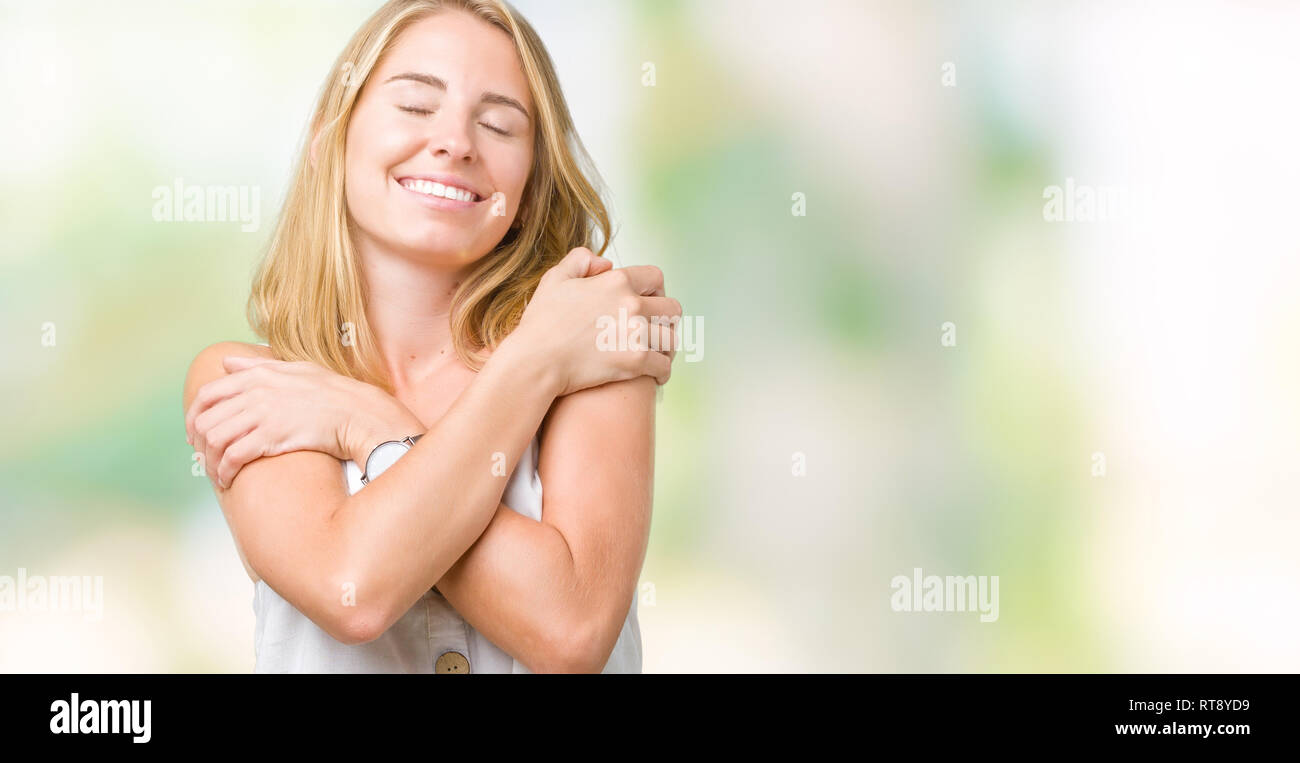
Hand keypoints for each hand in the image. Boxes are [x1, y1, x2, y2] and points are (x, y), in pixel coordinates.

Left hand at [184, 356, 422, 488]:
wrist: (358, 414)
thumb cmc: (333, 393)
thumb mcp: (296, 368)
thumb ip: (258, 365)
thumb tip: (227, 362)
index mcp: (257, 375)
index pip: (208, 394)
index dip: (195, 416)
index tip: (196, 433)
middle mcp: (255, 392)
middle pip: (206, 420)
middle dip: (199, 444)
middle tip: (204, 458)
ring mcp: (262, 414)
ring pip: (215, 440)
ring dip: (210, 461)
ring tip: (217, 473)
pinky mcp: (272, 437)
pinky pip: (233, 456)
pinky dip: (224, 471)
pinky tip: (228, 479)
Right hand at [503, 248, 681, 397]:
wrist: (535, 360)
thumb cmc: (541, 322)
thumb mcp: (555, 279)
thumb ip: (580, 261)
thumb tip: (606, 263)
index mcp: (616, 281)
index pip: (655, 277)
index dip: (656, 289)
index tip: (651, 302)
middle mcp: (632, 303)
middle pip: (672, 308)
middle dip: (666, 319)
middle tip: (655, 330)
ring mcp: (637, 332)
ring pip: (671, 338)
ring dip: (665, 347)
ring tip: (657, 354)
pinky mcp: (636, 361)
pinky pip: (665, 366)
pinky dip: (662, 372)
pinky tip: (655, 375)